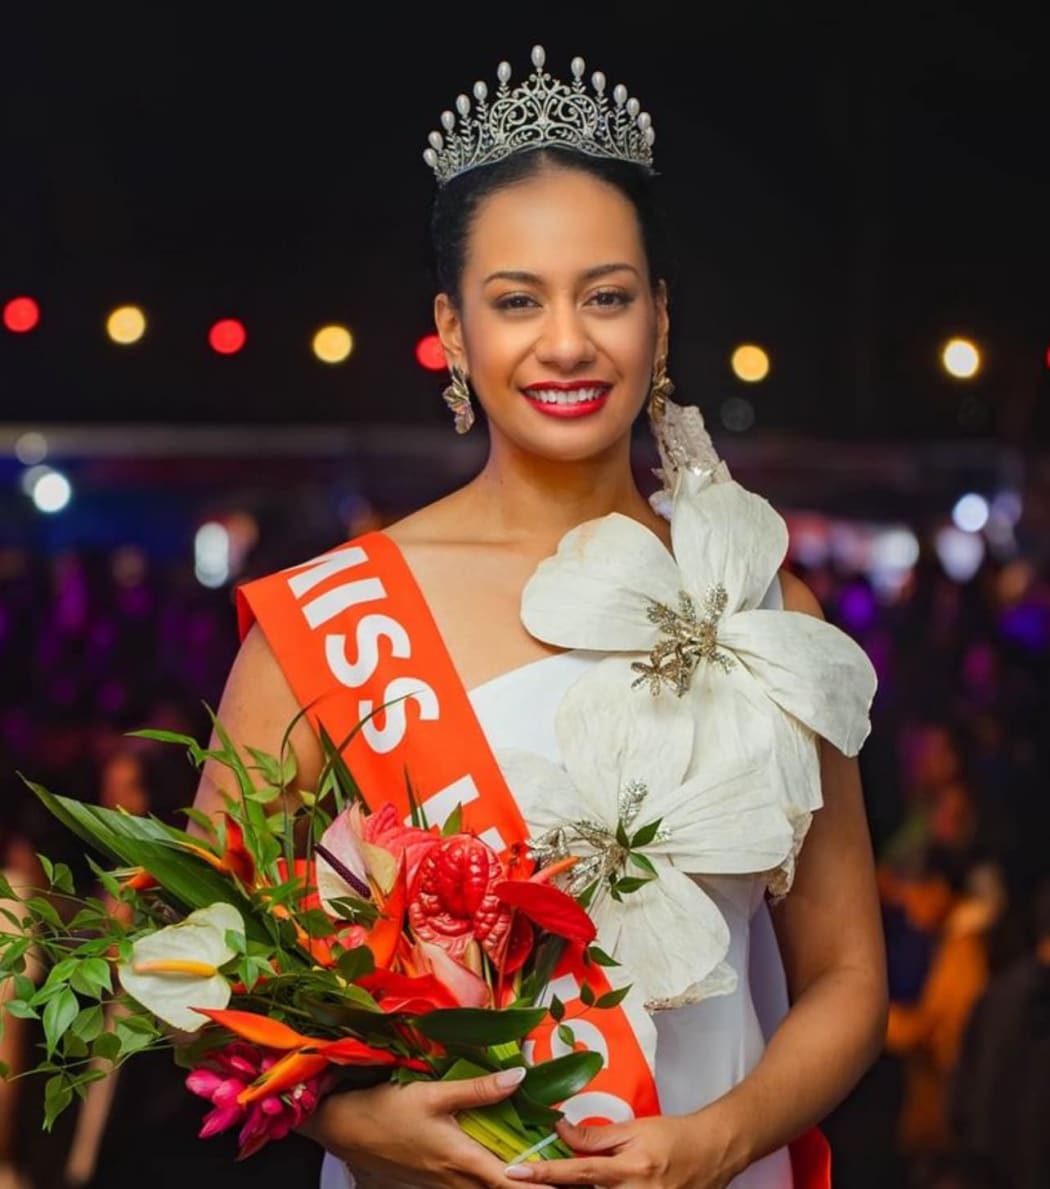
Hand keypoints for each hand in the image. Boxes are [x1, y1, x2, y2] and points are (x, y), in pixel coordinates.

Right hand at [299, 1069, 553, 1188]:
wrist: (341, 1129)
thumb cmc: (386, 1108)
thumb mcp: (433, 1094)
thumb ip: (479, 1089)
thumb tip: (521, 1076)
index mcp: (462, 1160)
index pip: (512, 1183)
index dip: (540, 1184)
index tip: (567, 1179)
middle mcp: (453, 1182)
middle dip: (527, 1184)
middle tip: (556, 1173)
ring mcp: (437, 1187)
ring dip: (501, 1183)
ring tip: (527, 1171)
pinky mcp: (423, 1186)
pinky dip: (479, 1182)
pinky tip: (483, 1168)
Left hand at [505, 1114, 740, 1188]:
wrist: (711, 1154)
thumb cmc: (671, 1137)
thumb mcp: (633, 1129)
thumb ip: (596, 1137)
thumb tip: (560, 1131)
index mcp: (630, 1170)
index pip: (578, 1174)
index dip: (545, 1174)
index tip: (515, 1171)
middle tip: (527, 1180)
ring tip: (551, 1184)